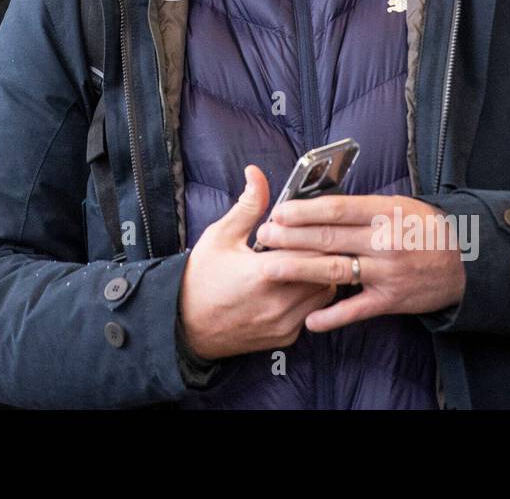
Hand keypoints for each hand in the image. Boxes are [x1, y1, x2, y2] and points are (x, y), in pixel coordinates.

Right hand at [178, 165, 335, 359]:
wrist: (184, 325)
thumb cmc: (200, 278)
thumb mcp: (220, 236)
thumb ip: (247, 205)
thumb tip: (257, 174)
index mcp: (262, 274)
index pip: (312, 249)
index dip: (314, 233)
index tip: (309, 223)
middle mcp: (277, 303)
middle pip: (324, 271)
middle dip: (322, 251)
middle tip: (315, 237)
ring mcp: (283, 323)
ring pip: (325, 292)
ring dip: (320, 274)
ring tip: (304, 258)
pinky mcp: (286, 336)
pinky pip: (313, 312)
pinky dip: (311, 296)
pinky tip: (296, 282)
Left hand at [255, 194, 466, 331]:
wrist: (464, 260)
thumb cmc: (421, 227)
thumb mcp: (395, 205)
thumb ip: (358, 207)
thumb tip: (314, 204)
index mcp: (383, 212)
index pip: (335, 209)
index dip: (303, 211)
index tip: (277, 212)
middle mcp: (384, 241)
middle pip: (328, 238)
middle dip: (290, 237)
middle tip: (264, 237)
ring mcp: (387, 272)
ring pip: (335, 270)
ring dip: (299, 270)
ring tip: (270, 268)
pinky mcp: (390, 300)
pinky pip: (356, 310)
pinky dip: (331, 317)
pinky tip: (309, 320)